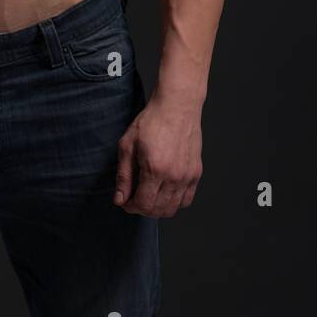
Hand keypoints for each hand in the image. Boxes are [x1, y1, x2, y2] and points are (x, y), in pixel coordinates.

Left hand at [114, 96, 202, 217]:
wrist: (176, 106)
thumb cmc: (151, 121)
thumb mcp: (128, 145)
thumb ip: (124, 176)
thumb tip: (120, 200)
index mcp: (155, 169)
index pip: (143, 204)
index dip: (130, 207)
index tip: (125, 201)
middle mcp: (174, 176)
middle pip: (158, 210)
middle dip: (142, 209)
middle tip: (134, 198)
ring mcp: (188, 176)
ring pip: (173, 208)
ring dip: (158, 208)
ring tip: (148, 196)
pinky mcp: (196, 173)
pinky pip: (186, 200)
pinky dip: (174, 203)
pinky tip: (164, 192)